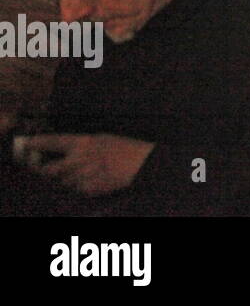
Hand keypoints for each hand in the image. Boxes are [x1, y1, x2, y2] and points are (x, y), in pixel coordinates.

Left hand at [24, 133, 153, 195]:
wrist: (143, 163)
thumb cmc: (125, 148)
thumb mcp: (103, 139)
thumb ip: (82, 145)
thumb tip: (63, 149)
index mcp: (84, 141)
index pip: (53, 141)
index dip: (37, 143)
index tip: (27, 144)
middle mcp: (81, 157)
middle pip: (50, 170)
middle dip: (47, 172)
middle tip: (48, 170)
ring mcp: (84, 174)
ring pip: (63, 182)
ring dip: (67, 180)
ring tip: (82, 174)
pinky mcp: (90, 188)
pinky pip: (77, 190)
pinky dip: (81, 187)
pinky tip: (92, 180)